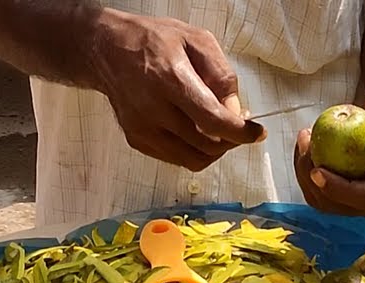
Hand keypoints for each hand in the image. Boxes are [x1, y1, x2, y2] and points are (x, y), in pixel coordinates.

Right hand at [90, 10, 264, 170]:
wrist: (108, 50)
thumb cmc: (151, 41)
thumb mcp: (195, 39)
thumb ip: (221, 74)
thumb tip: (235, 110)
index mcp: (170, 80)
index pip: (213, 120)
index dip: (241, 132)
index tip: (256, 133)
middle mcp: (153, 110)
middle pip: (206, 145)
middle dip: (230, 140)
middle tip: (236, 126)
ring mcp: (143, 129)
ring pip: (193, 159)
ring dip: (213, 150)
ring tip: (217, 129)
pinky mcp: (137, 140)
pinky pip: (176, 158)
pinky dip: (193, 150)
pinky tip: (195, 129)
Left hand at [294, 84, 364, 215]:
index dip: (343, 190)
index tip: (317, 171)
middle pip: (346, 206)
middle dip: (317, 183)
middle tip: (306, 147)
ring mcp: (363, 199)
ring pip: (327, 203)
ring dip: (306, 176)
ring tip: (306, 139)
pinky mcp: (346, 195)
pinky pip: (319, 193)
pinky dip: (305, 173)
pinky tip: (304, 146)